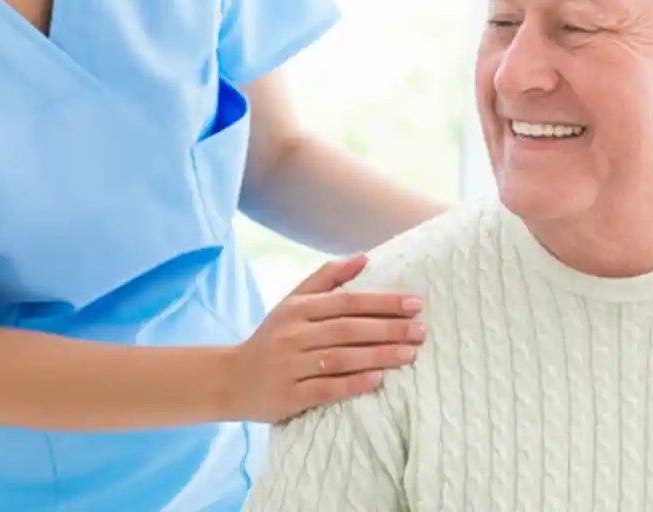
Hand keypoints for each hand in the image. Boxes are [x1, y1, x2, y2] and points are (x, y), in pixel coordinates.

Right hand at [225, 255, 425, 422]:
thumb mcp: (292, 302)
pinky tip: (378, 380)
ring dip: (379, 356)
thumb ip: (327, 278)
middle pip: (348, 329)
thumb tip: (364, 257)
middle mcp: (294, 335)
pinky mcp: (289, 396)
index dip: (382, 302)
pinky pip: (326, 389)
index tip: (415, 304)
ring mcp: (291, 366)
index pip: (347, 302)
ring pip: (341, 358)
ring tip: (410, 354)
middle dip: (389, 329)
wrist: (232, 379)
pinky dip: (353, 384)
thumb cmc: (272, 338)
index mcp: (298, 309)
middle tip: (420, 331)